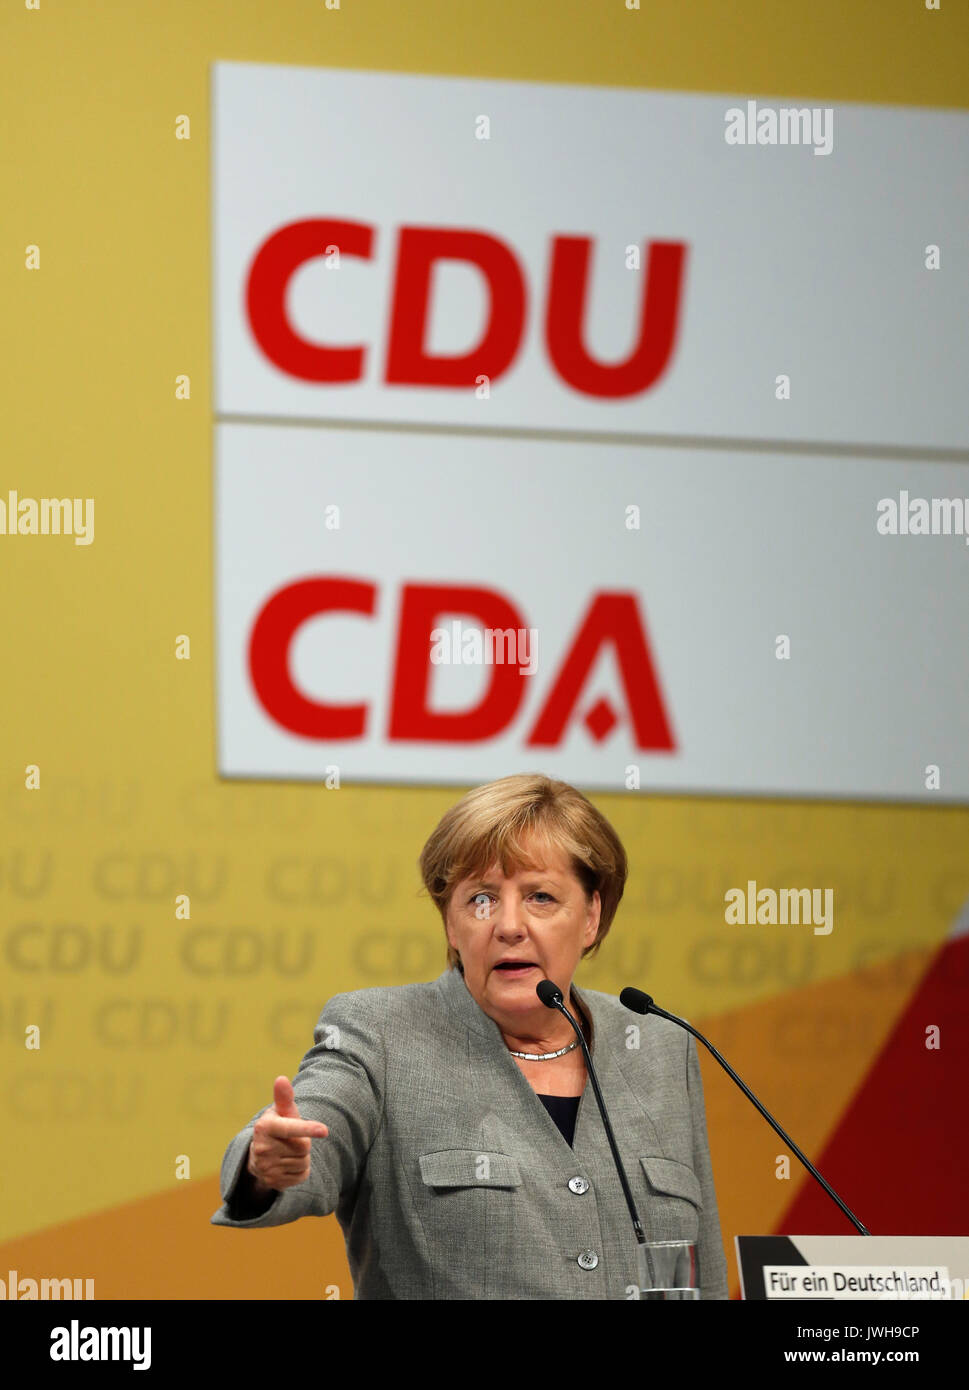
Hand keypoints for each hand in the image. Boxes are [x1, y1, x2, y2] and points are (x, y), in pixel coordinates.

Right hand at [247, 1076, 328, 1191]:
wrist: (258, 1156)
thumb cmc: (277, 1126)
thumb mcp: (280, 1111)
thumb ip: (284, 1097)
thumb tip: (281, 1079)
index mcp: (265, 1127)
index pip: (291, 1128)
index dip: (308, 1128)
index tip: (324, 1130)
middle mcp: (262, 1148)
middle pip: (303, 1147)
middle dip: (303, 1142)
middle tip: (292, 1140)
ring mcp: (266, 1168)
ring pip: (303, 1162)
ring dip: (302, 1157)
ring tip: (289, 1151)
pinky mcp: (273, 1183)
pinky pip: (301, 1176)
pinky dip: (300, 1170)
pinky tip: (288, 1164)